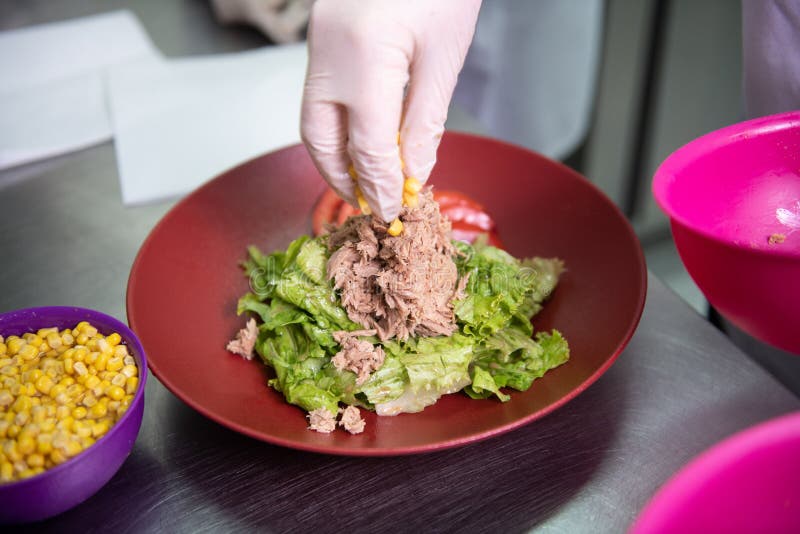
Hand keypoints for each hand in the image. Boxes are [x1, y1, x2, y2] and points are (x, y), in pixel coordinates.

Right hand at [300, 0, 480, 221]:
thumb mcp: (443, 56)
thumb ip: (425, 121)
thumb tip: (413, 172)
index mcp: (363, 62)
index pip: (366, 148)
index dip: (380, 187)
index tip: (393, 214)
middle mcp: (328, 58)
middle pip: (321, 140)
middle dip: (343, 179)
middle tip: (371, 204)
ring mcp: (319, 46)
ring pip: (312, 120)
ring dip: (335, 157)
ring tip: (366, 179)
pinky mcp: (322, 36)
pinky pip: (319, 96)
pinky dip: (337, 126)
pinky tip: (362, 137)